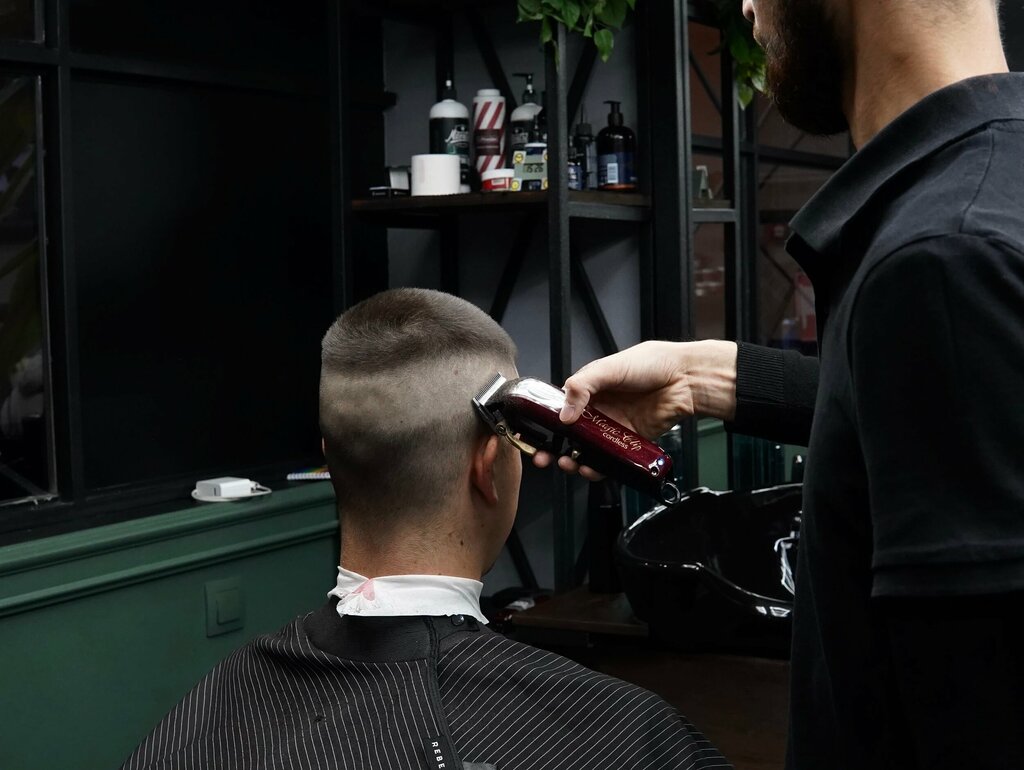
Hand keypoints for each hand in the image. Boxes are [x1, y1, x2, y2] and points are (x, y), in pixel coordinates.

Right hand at [532, 340, 737, 477]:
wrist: (685, 380)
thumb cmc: (652, 364)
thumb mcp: (609, 368)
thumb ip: (583, 387)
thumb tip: (564, 413)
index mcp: (589, 390)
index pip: (559, 409)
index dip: (544, 423)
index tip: (532, 434)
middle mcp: (599, 411)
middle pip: (568, 435)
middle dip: (552, 448)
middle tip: (542, 457)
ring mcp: (613, 429)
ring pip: (586, 451)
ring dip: (572, 460)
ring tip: (567, 464)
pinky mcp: (628, 444)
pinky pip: (608, 461)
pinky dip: (597, 468)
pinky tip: (590, 469)